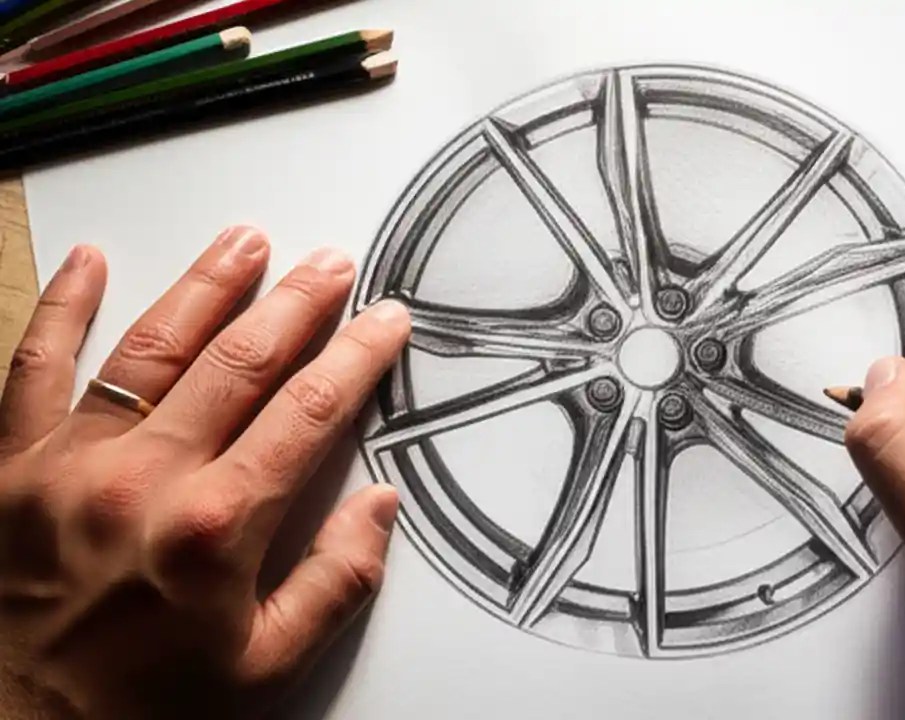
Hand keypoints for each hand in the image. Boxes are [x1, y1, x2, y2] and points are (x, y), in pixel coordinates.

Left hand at [0, 228, 410, 718]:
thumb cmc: (143, 708)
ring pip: (150, 350)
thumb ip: (336, 582)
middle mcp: (143, 482)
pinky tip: (91, 260)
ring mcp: (70, 465)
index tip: (385, 321)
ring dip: (205, 288)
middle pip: (239, 363)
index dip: (356, 357)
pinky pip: (32, 369)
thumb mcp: (267, 667)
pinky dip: (62, 309)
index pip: (308, 414)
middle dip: (295, 304)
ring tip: (245, 240)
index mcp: (216, 529)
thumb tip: (379, 505)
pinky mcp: (10, 468)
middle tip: (330, 262)